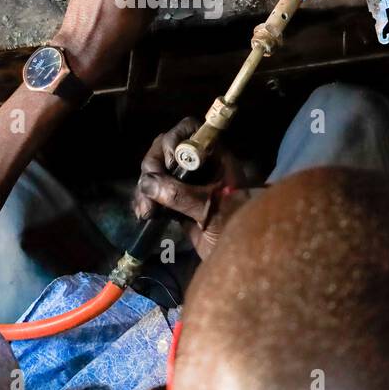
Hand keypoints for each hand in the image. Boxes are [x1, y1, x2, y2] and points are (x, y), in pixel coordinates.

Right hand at [134, 117, 245, 260]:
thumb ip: (180, 195)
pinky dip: (145, 200)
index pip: (190, 130)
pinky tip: (143, 214)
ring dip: (145, 188)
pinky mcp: (177, 204)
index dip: (175, 140)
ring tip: (145, 212)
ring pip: (156, 172)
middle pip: (166, 150)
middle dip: (152, 168)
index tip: (170, 162)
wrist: (245, 259)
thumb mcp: (212, 209)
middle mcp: (199, 165)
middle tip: (148, 191)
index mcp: (214, 157)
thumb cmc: (239, 226)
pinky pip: (155, 194)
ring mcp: (187, 184)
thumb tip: (148, 183)